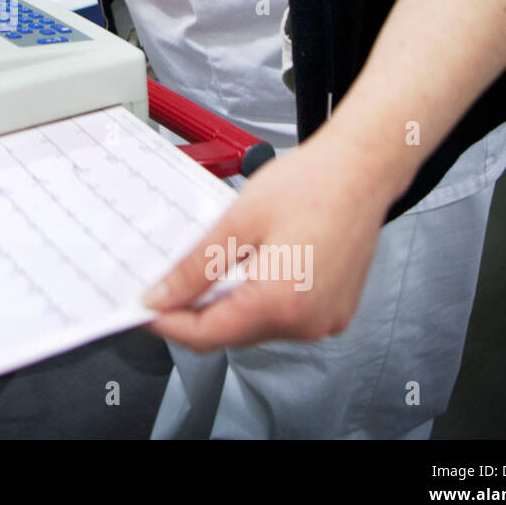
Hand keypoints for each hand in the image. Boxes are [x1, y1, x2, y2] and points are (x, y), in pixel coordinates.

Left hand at [142, 129, 408, 350]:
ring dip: (225, 306)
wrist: (361, 169)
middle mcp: (306, 322)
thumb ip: (195, 268)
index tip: (144, 308)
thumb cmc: (310, 185)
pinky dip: (255, 300)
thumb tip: (161, 296)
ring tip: (208, 269)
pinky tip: (246, 269)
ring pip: (254, 327)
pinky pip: (281, 317)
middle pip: (230, 334)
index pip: (206, 335)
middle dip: (194, 313)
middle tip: (166, 284)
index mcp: (280, 303)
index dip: (168, 323)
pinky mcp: (332, 311)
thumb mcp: (237, 222)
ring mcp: (323, 320)